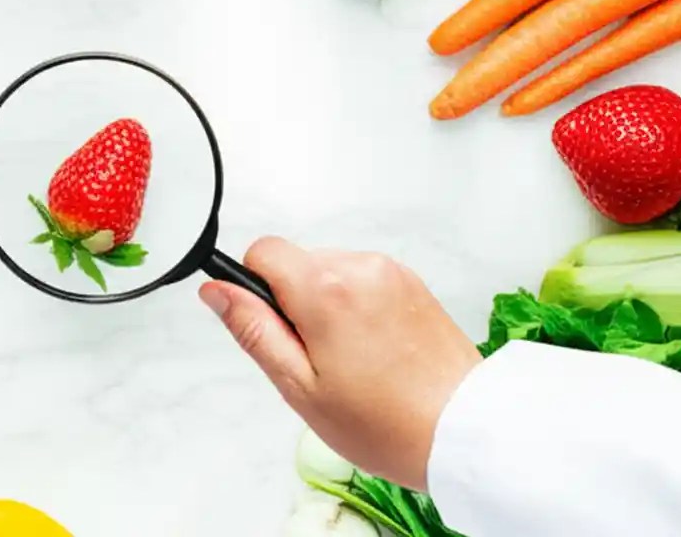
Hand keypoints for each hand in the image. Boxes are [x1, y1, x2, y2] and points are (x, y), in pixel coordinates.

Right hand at [199, 237, 482, 490]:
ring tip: (351, 362)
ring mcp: (390, 272)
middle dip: (295, 304)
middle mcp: (359, 267)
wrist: (463, 430)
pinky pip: (363, 282)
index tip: (274, 328)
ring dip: (327, 307)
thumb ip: (254, 329)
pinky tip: (374, 353)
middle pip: (298, 264)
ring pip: (330, 273)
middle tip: (317, 361)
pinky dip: (357, 309)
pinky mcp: (412, 283)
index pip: (263, 251)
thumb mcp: (299, 386)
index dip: (255, 288)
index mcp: (324, 289)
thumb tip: (217, 291)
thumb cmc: (384, 422)